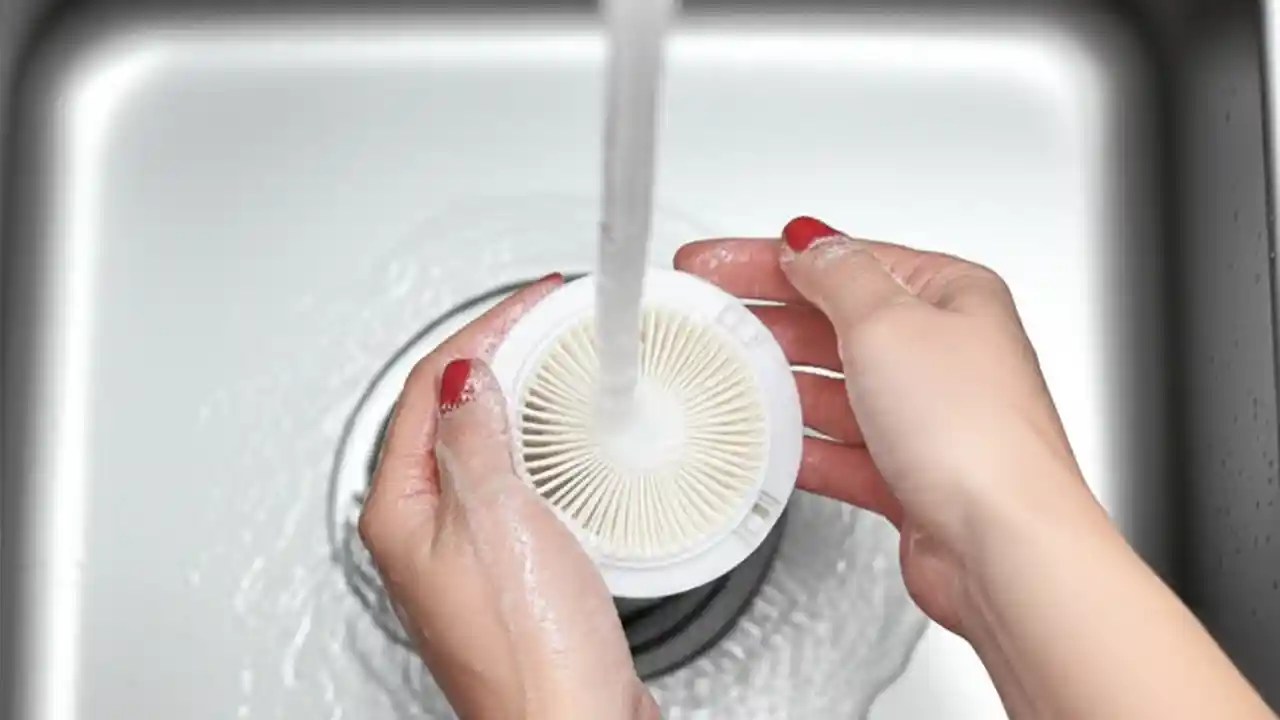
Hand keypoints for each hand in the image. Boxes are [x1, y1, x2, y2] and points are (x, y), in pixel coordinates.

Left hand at [358, 275, 657, 719]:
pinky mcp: (503, 570)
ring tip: (556, 363)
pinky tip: (563, 445)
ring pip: (479, 446)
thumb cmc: (530, 652)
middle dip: (495, 356)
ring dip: (515, 397)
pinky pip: (507, 482)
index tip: (531, 301)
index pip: (429, 389)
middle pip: (447, 412)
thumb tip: (467, 376)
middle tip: (545, 319)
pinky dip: (532, 446)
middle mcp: (420, 532)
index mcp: (400, 512)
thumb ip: (476, 439)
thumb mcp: (499, 520)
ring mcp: (460, 552)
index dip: (481, 332)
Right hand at [675, 217, 1088, 633]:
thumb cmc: (977, 435)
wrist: (1004, 546)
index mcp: (953, 296)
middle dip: (769, 320)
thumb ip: (839, 275)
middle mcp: (945, 353)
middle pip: (836, 322)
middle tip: (708, 316)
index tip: (716, 263)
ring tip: (725, 377)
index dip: (774, 259)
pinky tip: (770, 444)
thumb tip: (810, 244)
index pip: (846, 261)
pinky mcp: (910, 475)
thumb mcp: (888, 322)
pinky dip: (802, 447)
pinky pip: (841, 451)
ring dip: (781, 385)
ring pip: (835, 389)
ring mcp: (928, 417)